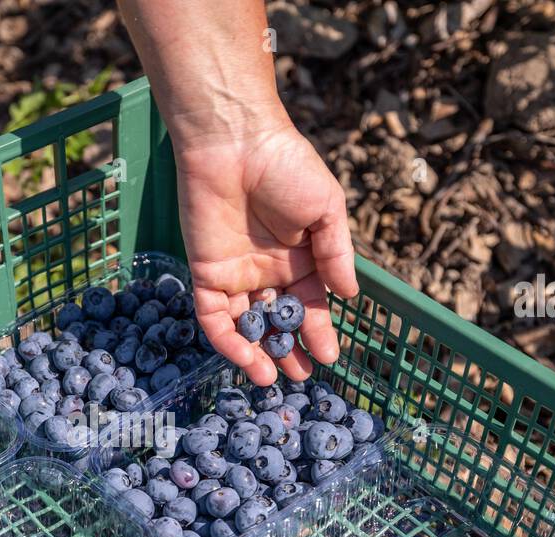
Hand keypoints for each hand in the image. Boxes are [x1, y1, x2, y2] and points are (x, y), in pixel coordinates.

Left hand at [175, 125, 358, 385]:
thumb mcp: (326, 209)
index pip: (310, 306)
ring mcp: (236, 275)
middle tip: (300, 377)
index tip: (330, 358)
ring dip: (257, 354)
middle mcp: (269, 272)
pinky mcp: (205, 274)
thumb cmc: (287, 166)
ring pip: (246, 326)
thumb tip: (349, 297)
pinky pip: (214, 317)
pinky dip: (227, 341)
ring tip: (272, 378)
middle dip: (288, 350)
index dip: (320, 332)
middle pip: (278, 322)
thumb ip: (337, 254)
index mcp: (301, 259)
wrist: (235, 141)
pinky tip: (245, 358)